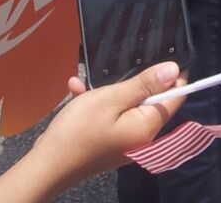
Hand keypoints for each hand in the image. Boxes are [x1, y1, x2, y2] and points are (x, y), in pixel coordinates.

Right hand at [27, 62, 184, 189]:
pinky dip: (97, 104)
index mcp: (148, 127)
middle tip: (119, 64)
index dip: (173, 74)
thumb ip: (144, 84)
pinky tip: (77, 91)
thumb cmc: (79, 130)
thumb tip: (174, 70)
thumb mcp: (112, 99)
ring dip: (109, 90)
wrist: (45, 167)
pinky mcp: (108, 143)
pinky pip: (111, 116)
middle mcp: (141, 138)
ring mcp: (124, 142)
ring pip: (126, 105)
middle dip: (134, 81)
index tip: (164, 52)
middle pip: (150, 100)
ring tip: (88, 81)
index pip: (175, 97)